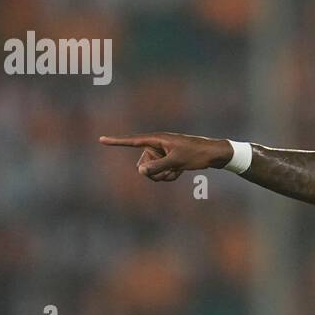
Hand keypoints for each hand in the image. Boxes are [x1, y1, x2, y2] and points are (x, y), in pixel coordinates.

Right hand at [98, 132, 232, 181]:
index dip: (116, 141)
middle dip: (154, 172)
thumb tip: (140, 171)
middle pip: (143, 164)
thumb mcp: (176, 162)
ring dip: (163, 175)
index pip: (132, 141)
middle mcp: (157, 145)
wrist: (213, 154)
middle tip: (171, 169)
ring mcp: (162, 153)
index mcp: (157, 140)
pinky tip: (181, 171)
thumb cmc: (196, 154)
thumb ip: (157, 167)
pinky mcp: (168, 160)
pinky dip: (170, 175)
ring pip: (152, 171)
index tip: (101, 139)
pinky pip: (161, 173)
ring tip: (178, 170)